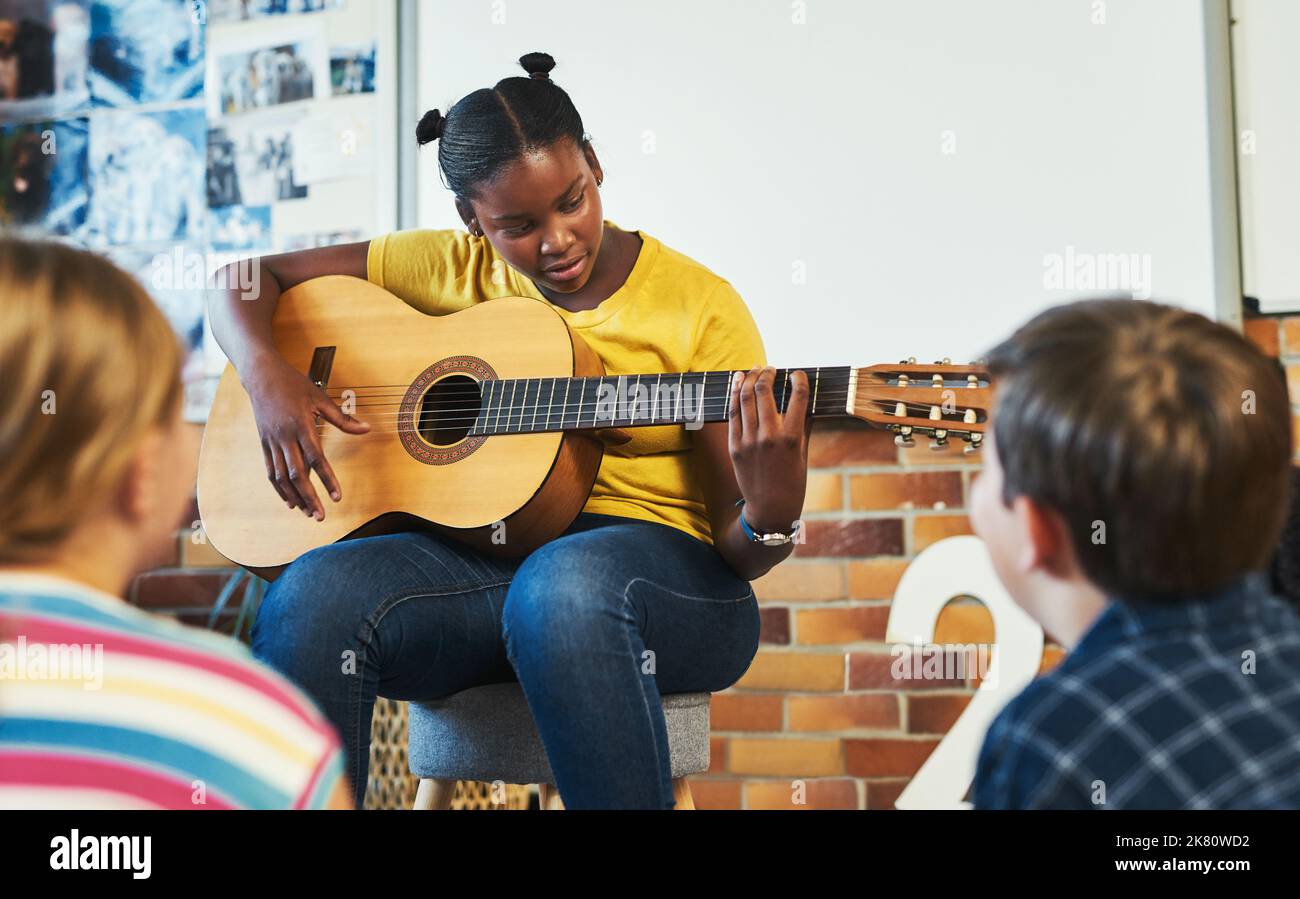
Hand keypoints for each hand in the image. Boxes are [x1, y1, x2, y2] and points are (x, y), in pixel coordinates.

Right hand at [244, 355, 369, 519]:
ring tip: (308, 513)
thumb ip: (343, 418)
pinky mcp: (264, 444)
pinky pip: (271, 471)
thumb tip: (367, 429)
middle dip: (309, 497)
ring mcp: (272, 442)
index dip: (327, 479)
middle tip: (321, 516)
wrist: (261, 375)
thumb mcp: (320, 398)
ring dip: (295, 497)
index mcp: (301, 425)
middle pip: (297, 474)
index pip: (316, 458)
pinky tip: (290, 501)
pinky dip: (280, 488)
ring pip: (282, 477)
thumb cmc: (294, 384)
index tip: (337, 497)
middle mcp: (284, 437)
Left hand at [727, 366, 812, 532]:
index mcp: (792, 438)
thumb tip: (806, 402)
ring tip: (753, 370)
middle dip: (767, 374)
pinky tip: (738, 384)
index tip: (797, 374)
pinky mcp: (734, 447)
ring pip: (745, 399)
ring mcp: (749, 441)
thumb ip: (803, 426)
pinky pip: (733, 414)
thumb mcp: (803, 454)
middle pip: (765, 392)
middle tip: (770, 368)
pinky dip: (735, 396)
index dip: (798, 380)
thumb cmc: (793, 483)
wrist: (770, 509)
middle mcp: (769, 437)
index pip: (797, 397)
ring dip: (749, 379)